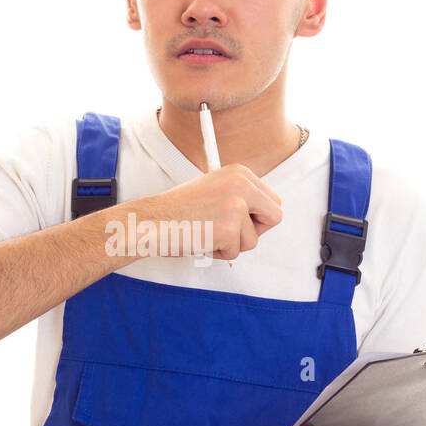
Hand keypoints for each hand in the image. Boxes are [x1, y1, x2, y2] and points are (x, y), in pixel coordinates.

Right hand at [143, 164, 282, 260]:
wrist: (151, 221)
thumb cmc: (177, 210)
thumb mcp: (213, 189)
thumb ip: (238, 196)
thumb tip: (262, 213)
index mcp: (240, 172)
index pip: (272, 199)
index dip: (258, 216)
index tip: (241, 221)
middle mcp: (241, 185)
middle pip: (275, 215)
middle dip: (256, 230)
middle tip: (231, 232)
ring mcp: (236, 207)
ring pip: (254, 239)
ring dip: (232, 244)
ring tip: (208, 233)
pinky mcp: (229, 229)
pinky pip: (235, 252)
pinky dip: (218, 253)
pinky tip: (201, 240)